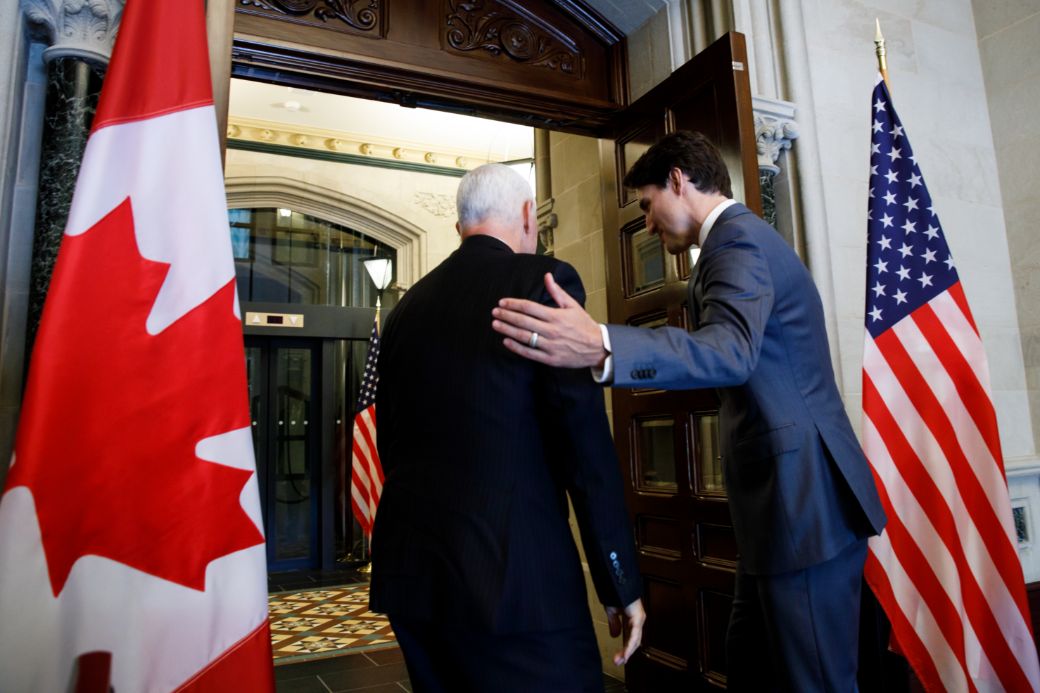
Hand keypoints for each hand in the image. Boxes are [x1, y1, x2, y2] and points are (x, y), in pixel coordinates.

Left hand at [491, 273, 606, 367]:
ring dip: (507, 330)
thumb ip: (557, 292)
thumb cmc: (583, 325)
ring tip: (496, 324)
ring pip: (524, 337)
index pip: (529, 307)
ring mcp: (550, 345)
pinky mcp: (550, 358)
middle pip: (523, 321)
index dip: (514, 304)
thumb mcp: (573, 305)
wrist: (597, 348)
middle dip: (506, 316)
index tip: (502, 302)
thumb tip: (547, 276)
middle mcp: (552, 330)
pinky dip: (516, 347)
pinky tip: (506, 341)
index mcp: (556, 316)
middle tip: (495, 312)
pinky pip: (529, 353)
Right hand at [606, 598, 644, 665]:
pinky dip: (630, 644)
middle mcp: (637, 620)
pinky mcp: (638, 617)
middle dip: (625, 653)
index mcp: (631, 619)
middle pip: (634, 641)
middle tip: (618, 661)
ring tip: (621, 660)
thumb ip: (614, 624)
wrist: (616, 582)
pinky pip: (635, 634)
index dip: (624, 649)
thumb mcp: (612, 612)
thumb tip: (614, 635)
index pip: (629, 638)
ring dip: (628, 651)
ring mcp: (639, 619)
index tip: (618, 658)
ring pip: (635, 640)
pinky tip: (626, 652)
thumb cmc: (616, 593)